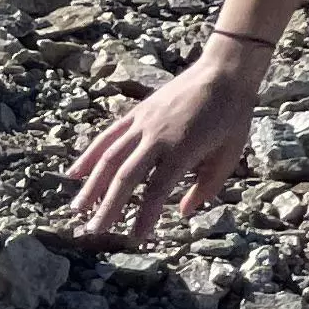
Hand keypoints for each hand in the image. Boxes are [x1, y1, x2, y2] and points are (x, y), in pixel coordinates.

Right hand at [68, 42, 266, 242]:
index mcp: (182, 149)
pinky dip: (90, 154)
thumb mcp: (231, 153)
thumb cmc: (232, 115)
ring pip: (110, 157)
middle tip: (94, 232)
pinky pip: (108, 135)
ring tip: (77, 209)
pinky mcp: (137, 112)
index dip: (144, 215)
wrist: (224, 71)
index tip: (136, 237)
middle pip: (125, 176)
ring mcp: (143, 122)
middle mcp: (157, 137)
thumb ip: (207, 185)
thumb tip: (183, 211)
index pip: (157, 189)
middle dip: (107, 206)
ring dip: (92, 185)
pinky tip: (75, 173)